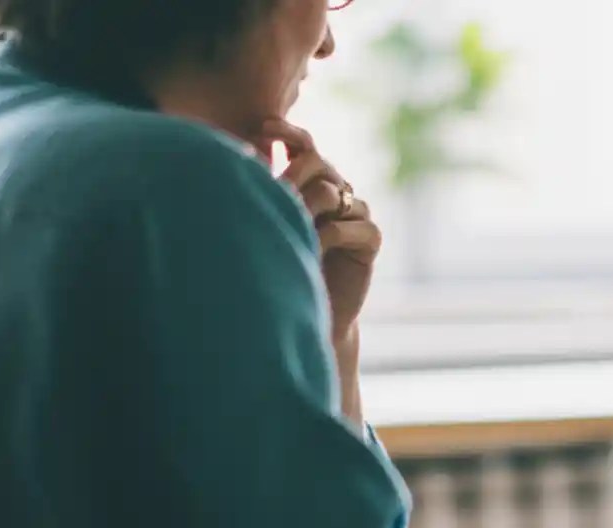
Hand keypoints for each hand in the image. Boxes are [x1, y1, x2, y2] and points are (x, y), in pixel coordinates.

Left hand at [262, 120, 381, 345]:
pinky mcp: (370, 239)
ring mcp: (356, 214)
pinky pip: (351, 224)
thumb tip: (241, 155)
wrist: (306, 313)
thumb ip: (266, 193)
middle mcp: (335, 194)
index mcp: (310, 184)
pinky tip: (312, 251)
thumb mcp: (267, 225)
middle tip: (276, 195)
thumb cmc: (277, 269)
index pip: (304, 146)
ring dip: (307, 210)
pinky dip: (329, 236)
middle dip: (293, 176)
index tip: (265, 128)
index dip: (289, 133)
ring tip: (291, 229)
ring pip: (333, 192)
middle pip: (318, 162)